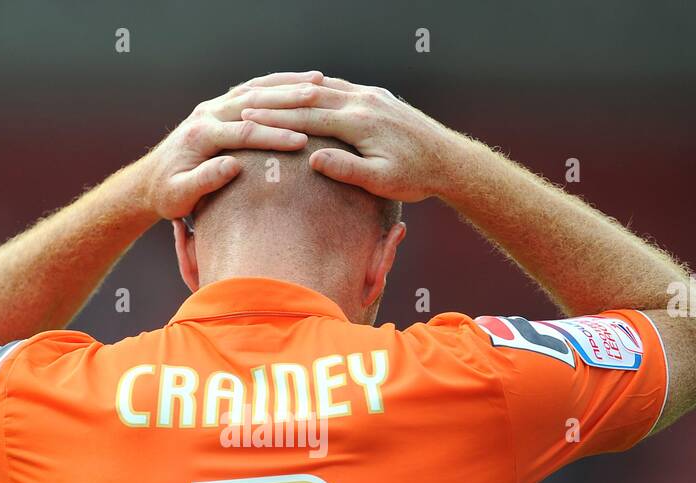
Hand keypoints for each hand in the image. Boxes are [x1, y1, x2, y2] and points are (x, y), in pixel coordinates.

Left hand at [139, 71, 329, 219]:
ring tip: (318, 82)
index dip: (274, 135)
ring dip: (286, 84)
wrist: (149, 181)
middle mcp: (207, 114)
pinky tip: (298, 83)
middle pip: (253, 102)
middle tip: (319, 96)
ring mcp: (212, 108)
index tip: (302, 141)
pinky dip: (275, 85)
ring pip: (254, 89)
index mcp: (201, 136)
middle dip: (288, 100)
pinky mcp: (218, 108)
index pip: (244, 132)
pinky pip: (250, 90)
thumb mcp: (180, 195)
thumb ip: (204, 180)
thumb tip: (232, 166)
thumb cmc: (167, 195)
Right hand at [238, 76, 463, 202]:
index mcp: (360, 123)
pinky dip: (317, 91)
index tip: (248, 118)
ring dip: (294, 93)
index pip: (308, 117)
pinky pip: (341, 89)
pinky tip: (303, 95)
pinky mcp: (379, 97)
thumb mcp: (380, 181)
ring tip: (267, 96)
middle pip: (311, 98)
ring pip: (325, 89)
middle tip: (246, 103)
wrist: (449, 160)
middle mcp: (364, 102)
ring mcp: (372, 96)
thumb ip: (346, 168)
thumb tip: (314, 159)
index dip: (275, 118)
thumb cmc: (415, 177)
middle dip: (277, 101)